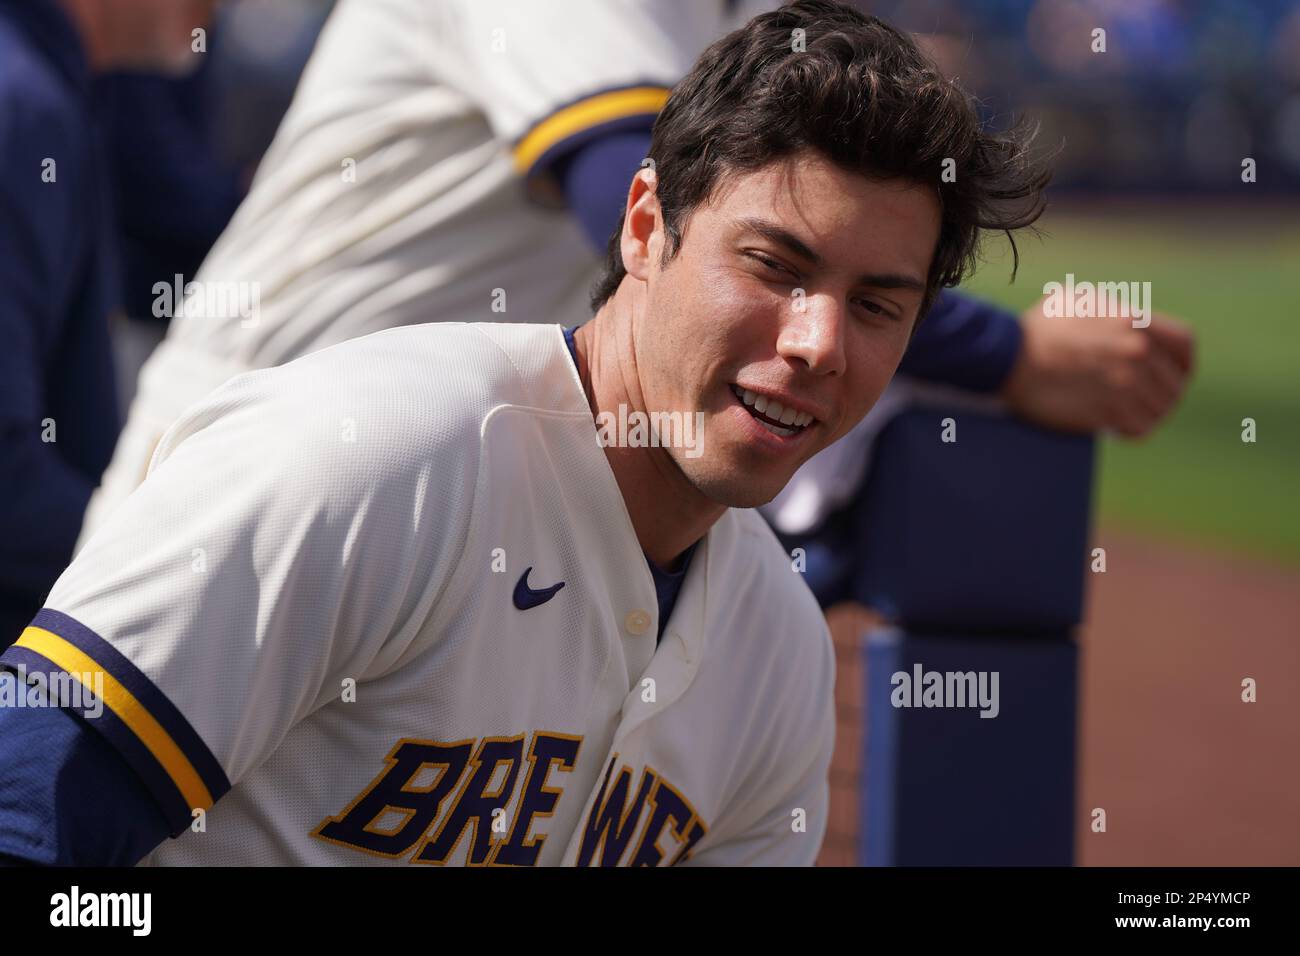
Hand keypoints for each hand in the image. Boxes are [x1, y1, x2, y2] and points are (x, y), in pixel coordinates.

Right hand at [1000, 298, 1194, 438]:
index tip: (1174, 374)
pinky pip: (1139, 429)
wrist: (1006, 357)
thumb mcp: (1082, 301)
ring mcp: (1123, 384)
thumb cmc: (1038, 328)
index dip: (1183, 363)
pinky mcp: (1106, 412)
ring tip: (1129, 414)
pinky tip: (1117, 427)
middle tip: (1144, 402)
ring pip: (1159, 410)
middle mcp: (1136, 352)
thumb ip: (1116, 311)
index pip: (1185, 345)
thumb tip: (1133, 321)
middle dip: (1163, 395)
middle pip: (1174, 383)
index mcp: (1134, 320)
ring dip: (1147, 414)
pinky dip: (1133, 430)